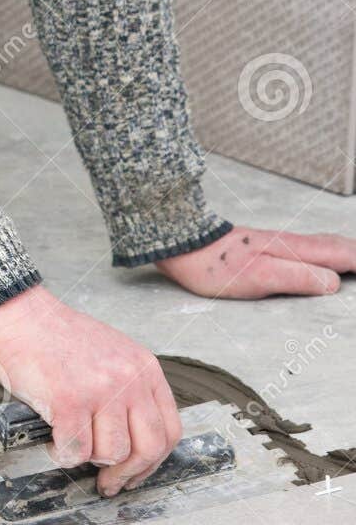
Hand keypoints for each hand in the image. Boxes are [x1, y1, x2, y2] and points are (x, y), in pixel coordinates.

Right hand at [0, 284, 181, 497]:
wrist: (22, 315)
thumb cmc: (58, 337)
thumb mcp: (113, 354)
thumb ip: (129, 389)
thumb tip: (130, 438)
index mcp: (144, 368)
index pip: (169, 430)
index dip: (153, 462)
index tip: (135, 472)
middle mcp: (129, 379)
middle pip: (148, 448)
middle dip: (127, 474)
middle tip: (108, 482)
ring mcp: (101, 391)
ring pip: (111, 453)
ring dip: (88, 459)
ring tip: (71, 445)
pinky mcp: (70, 401)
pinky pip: (75, 451)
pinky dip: (62, 455)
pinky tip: (53, 442)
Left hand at [156, 226, 355, 297]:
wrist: (184, 244)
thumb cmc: (217, 265)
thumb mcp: (258, 277)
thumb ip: (297, 277)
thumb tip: (334, 282)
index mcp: (294, 249)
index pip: (341, 255)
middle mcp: (291, 242)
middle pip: (337, 246)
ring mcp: (280, 243)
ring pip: (325, 244)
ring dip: (347, 251)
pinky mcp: (268, 246)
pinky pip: (310, 246)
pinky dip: (330, 250)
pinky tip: (326, 256)